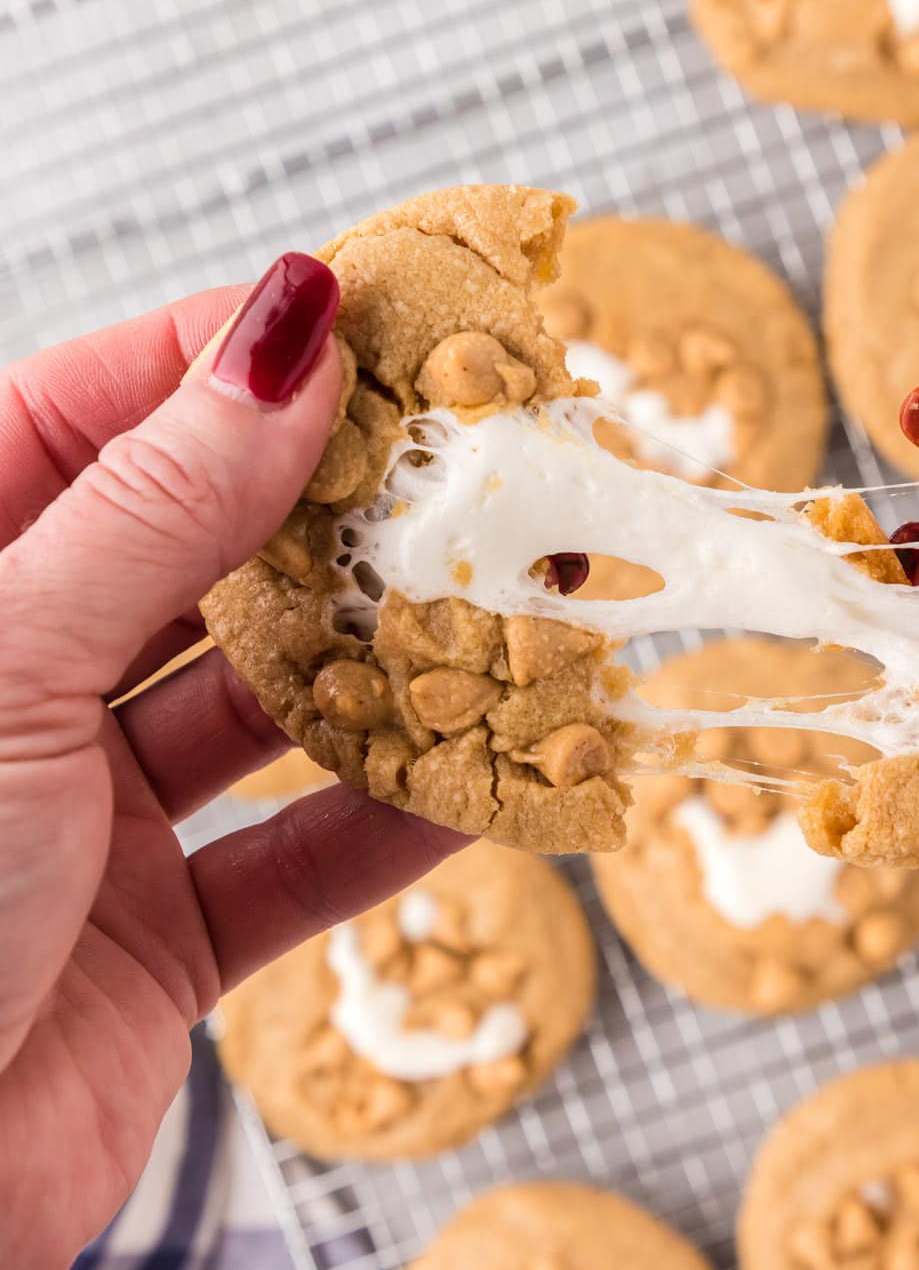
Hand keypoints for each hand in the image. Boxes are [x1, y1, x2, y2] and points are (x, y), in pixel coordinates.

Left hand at [0, 261, 461, 1269]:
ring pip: (263, 709)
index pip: (84, 418)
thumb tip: (288, 335)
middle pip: (198, 555)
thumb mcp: (6, 665)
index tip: (373, 327)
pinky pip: (297, 860)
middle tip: (479, 465)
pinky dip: (395, 827)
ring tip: (516, 610)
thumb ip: (157, 508)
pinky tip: (498, 779)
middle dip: (335, 518)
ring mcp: (82, 816)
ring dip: (387, 671)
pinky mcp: (156, 942)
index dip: (223, 366)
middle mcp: (8, 685)